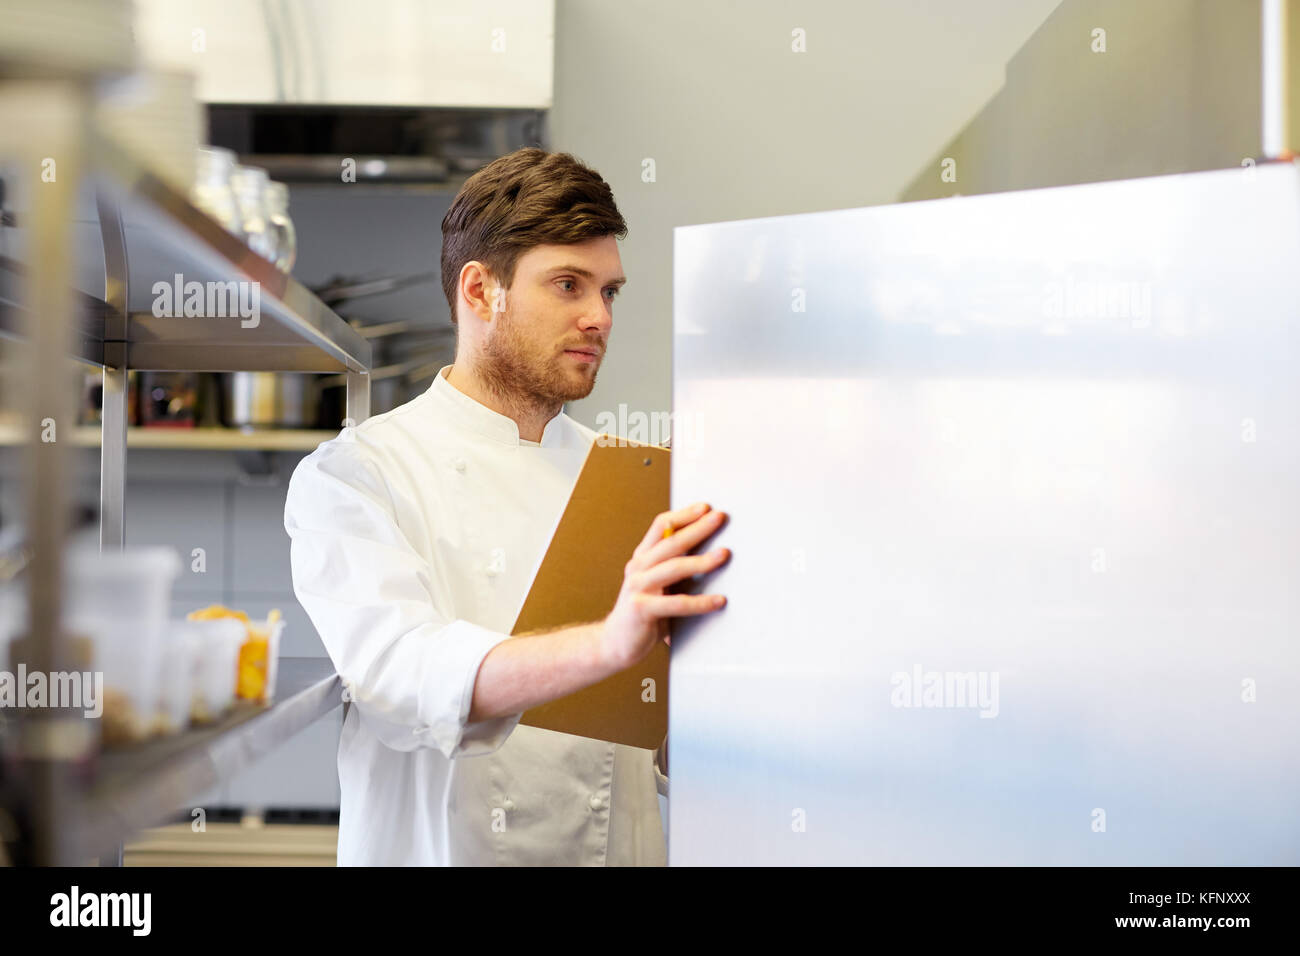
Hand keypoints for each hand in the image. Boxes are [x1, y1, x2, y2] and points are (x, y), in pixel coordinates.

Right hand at [600, 502, 729, 670]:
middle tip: (719, 518)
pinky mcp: (642, 609)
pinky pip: (676, 603)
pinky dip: (700, 602)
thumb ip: (674, 567)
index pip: (661, 525)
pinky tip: (718, 601)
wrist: (615, 643)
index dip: (684, 514)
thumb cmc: (644, 612)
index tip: (705, 507)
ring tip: (724, 555)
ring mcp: (638, 587)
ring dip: (701, 561)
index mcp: (642, 557)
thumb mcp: (657, 583)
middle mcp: (639, 568)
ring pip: (674, 568)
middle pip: (671, 542)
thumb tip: (711, 551)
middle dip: (698, 528)